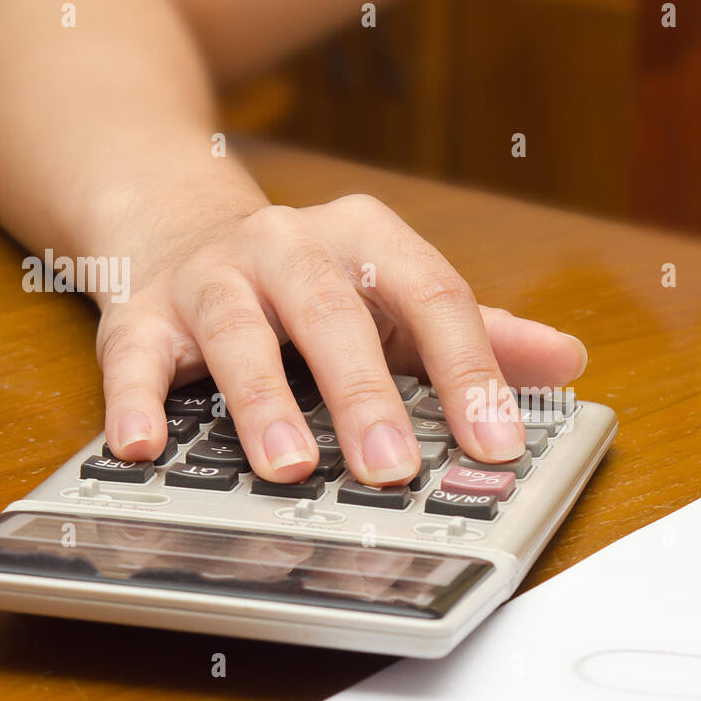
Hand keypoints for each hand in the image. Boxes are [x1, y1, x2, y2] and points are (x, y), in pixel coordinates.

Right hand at [94, 195, 587, 484]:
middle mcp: (290, 247)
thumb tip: (568, 360)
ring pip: (238, 333)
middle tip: (394, 471)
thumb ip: (477, 333)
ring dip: (264, 402)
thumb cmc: (314, 284)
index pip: (434, 296)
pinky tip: (143, 447)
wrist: (185, 229)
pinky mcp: (142, 310)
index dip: (470, 371)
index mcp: (368, 240)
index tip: (497, 443)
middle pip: (334, 316)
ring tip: (291, 468)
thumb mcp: (399, 295)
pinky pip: (133, 353)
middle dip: (366, 397)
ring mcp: (213, 276)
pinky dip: (135, 399)